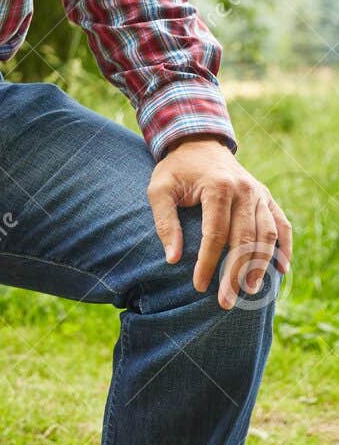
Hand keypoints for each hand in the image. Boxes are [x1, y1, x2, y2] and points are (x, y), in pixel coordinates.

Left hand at [147, 135, 291, 309]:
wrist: (199, 143)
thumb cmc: (176, 170)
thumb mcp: (159, 190)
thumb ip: (164, 222)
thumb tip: (172, 259)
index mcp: (218, 187)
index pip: (215, 234)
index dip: (207, 263)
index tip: (198, 286)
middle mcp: (244, 190)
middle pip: (244, 239)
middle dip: (235, 273)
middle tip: (226, 301)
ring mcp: (259, 194)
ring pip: (267, 234)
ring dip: (260, 265)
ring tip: (249, 290)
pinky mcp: (267, 197)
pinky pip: (282, 224)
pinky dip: (285, 246)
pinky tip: (282, 269)